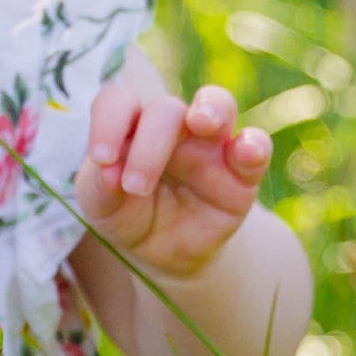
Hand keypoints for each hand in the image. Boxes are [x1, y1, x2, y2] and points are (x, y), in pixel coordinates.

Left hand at [77, 75, 272, 280]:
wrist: (164, 253)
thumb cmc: (128, 215)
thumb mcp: (102, 207)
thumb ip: (99, 187)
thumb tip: (106, 170)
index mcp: (132, 126)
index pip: (119, 101)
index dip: (108, 121)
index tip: (101, 159)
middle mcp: (171, 127)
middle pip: (166, 108)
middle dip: (150, 143)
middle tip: (136, 186)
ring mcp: (210, 146)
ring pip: (218, 105)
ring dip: (211, 108)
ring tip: (200, 122)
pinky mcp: (241, 173)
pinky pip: (255, 146)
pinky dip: (254, 144)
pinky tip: (246, 151)